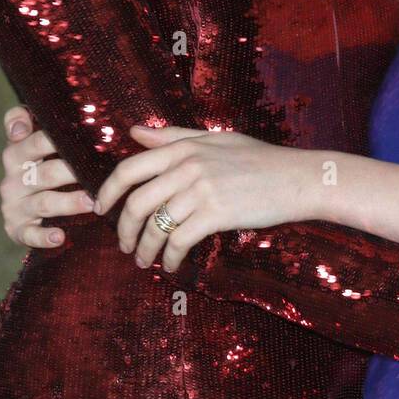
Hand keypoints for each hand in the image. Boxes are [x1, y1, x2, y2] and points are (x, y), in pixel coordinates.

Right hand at [0, 105, 91, 247]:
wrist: (22, 205)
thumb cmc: (36, 164)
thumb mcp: (28, 140)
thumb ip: (22, 119)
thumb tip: (20, 123)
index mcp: (16, 154)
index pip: (34, 143)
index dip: (54, 140)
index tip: (82, 136)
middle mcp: (12, 180)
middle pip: (45, 173)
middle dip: (72, 172)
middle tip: (101, 172)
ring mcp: (14, 206)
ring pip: (44, 202)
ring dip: (69, 202)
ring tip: (93, 202)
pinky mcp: (16, 229)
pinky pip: (29, 235)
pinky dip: (44, 237)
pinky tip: (60, 237)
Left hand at [95, 125, 315, 273]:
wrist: (298, 178)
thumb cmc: (259, 159)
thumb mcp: (215, 139)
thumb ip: (174, 137)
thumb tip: (134, 132)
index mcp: (183, 147)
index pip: (130, 168)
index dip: (109, 191)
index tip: (101, 208)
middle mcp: (187, 166)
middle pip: (136, 201)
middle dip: (123, 229)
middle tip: (124, 245)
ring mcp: (201, 189)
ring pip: (155, 225)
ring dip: (144, 249)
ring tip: (144, 262)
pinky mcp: (215, 213)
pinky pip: (179, 240)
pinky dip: (169, 258)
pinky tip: (171, 265)